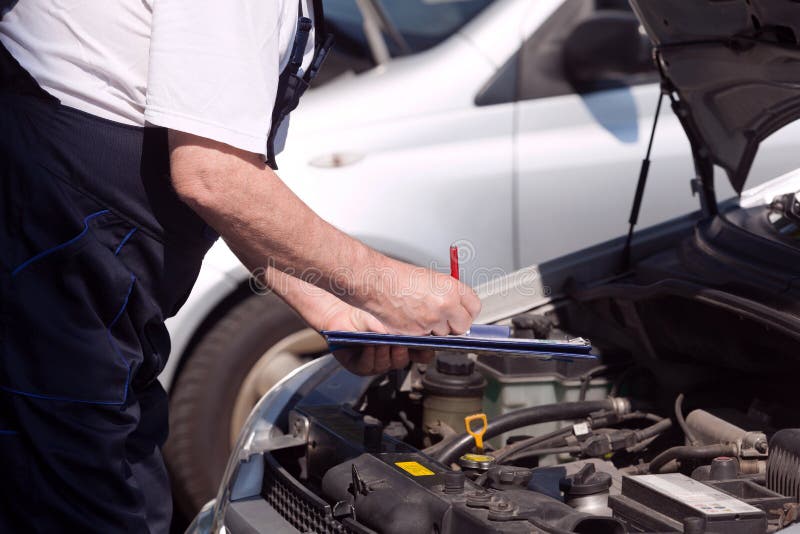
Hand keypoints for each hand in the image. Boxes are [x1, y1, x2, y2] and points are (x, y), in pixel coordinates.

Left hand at [320, 298, 433, 375]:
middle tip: (400, 342)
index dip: (424, 352)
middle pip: (403, 361)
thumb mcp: (388, 314)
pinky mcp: (359, 366)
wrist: (342, 311)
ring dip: (384, 353)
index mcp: (404, 344)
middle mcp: (391, 356)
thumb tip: (420, 329)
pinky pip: (367, 366)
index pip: (421, 354)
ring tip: (382, 342)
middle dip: (401, 352)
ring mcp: (375, 362)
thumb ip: (403, 323)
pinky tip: (369, 345)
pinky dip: (369, 356)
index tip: (425, 345)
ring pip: (385, 365)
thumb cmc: (367, 310)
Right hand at [364, 262, 481, 335]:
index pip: (475, 307)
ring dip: (437, 330)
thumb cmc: (400, 278)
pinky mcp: (418, 334)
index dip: (468, 311)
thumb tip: (458, 307)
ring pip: (444, 335)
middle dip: (455, 324)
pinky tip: (413, 320)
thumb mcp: (432, 279)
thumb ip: (449, 294)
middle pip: (463, 326)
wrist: (378, 283)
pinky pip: (427, 339)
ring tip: (422, 315)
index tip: (463, 312)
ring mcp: (431, 322)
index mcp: (451, 289)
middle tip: (444, 318)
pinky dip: (422, 333)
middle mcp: (445, 306)